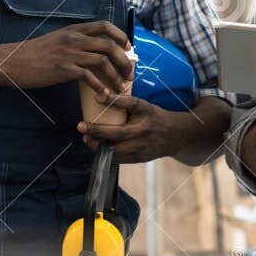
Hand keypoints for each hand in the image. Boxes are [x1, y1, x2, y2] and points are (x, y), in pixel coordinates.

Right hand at [1, 20, 132, 98]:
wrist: (11, 61)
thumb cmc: (34, 53)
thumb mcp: (57, 40)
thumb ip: (75, 42)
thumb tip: (93, 52)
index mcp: (74, 30)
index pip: (105, 26)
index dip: (121, 36)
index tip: (128, 48)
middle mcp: (74, 38)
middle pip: (109, 45)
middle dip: (124, 61)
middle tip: (129, 74)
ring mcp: (69, 53)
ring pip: (103, 60)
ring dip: (115, 75)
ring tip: (120, 88)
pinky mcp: (63, 69)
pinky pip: (89, 77)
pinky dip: (100, 87)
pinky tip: (104, 95)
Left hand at [77, 95, 199, 162]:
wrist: (175, 136)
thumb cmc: (154, 118)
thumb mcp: (144, 107)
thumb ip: (125, 104)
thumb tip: (99, 97)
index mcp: (146, 112)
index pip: (130, 103)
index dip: (113, 99)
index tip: (97, 96)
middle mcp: (143, 130)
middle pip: (118, 132)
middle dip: (97, 130)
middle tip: (80, 126)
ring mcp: (141, 146)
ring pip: (116, 149)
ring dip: (98, 145)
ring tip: (86, 139)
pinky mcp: (139, 158)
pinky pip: (119, 159)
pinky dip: (106, 154)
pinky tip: (97, 148)